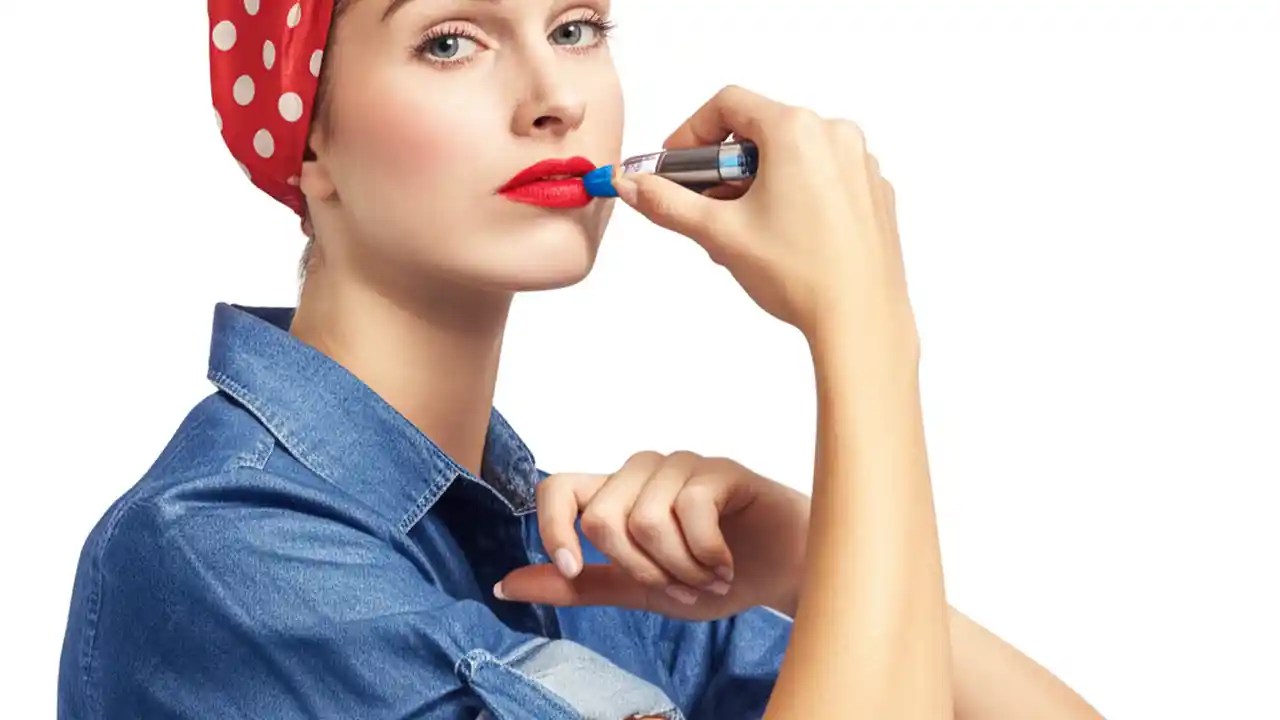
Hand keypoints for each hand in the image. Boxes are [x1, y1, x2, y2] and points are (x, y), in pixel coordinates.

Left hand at [495, 451, 808, 621]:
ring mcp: (681, 465)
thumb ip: (579, 585)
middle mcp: (642, 473)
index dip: (554, 528)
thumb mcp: (639, 591)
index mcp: (615, 496)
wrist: (784, 575)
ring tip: (707, 577)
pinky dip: (707, 554)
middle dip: (640, 570)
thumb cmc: (713, 576)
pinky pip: (690, 509)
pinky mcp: (721, 469)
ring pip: (646, 519)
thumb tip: (503, 585)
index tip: (575, 569)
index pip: (557, 486)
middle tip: (678, 586)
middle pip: (601, 516)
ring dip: (679, 568)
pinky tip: (726, 565)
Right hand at [611, 85, 916, 352]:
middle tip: (705, 207)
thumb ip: (668, 202)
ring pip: (792, 156)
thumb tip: (633, 186)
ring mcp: (860, 163)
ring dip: (757, 185)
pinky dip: (794, 196)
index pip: (728, 104)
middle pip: (761, 132)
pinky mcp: (874, 192)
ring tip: (744, 233)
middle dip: (724, 167)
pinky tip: (782, 239)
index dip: (692, 131)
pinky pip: (823, 177)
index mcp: (796, 131)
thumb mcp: (719, 233)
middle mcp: (835, 135)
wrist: (861, 320)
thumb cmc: (801, 274)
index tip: (676, 164)